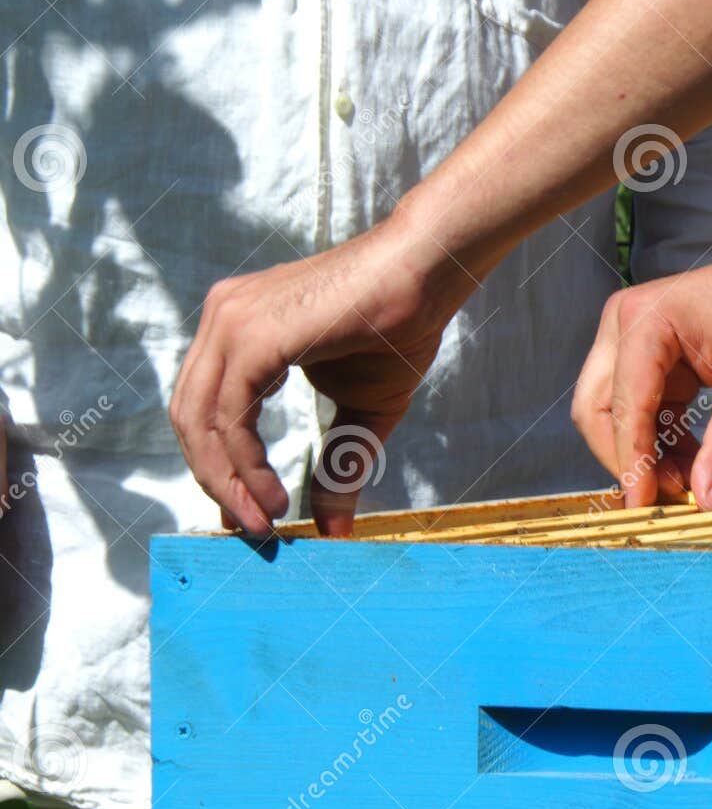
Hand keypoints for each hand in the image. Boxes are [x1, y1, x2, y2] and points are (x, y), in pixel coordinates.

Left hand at [169, 215, 462, 535]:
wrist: (426, 278)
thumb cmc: (399, 331)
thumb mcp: (363, 414)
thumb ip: (339, 466)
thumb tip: (334, 530)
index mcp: (238, 330)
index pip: (205, 409)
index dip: (222, 468)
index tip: (253, 513)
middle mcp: (222, 320)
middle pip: (190, 419)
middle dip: (217, 483)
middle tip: (254, 530)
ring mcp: (230, 321)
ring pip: (200, 421)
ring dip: (227, 482)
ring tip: (264, 520)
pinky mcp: (251, 335)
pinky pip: (229, 415)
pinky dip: (244, 463)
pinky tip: (273, 493)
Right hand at [572, 234, 711, 508]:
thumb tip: (710, 504)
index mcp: (644, 322)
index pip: (623, 405)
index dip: (632, 460)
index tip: (646, 506)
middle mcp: (624, 326)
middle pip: (598, 410)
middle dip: (628, 459)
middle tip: (667, 499)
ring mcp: (630, 341)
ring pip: (613, 415)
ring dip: (646, 455)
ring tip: (691, 483)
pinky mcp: (647, 359)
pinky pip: (639, 411)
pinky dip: (660, 442)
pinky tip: (693, 464)